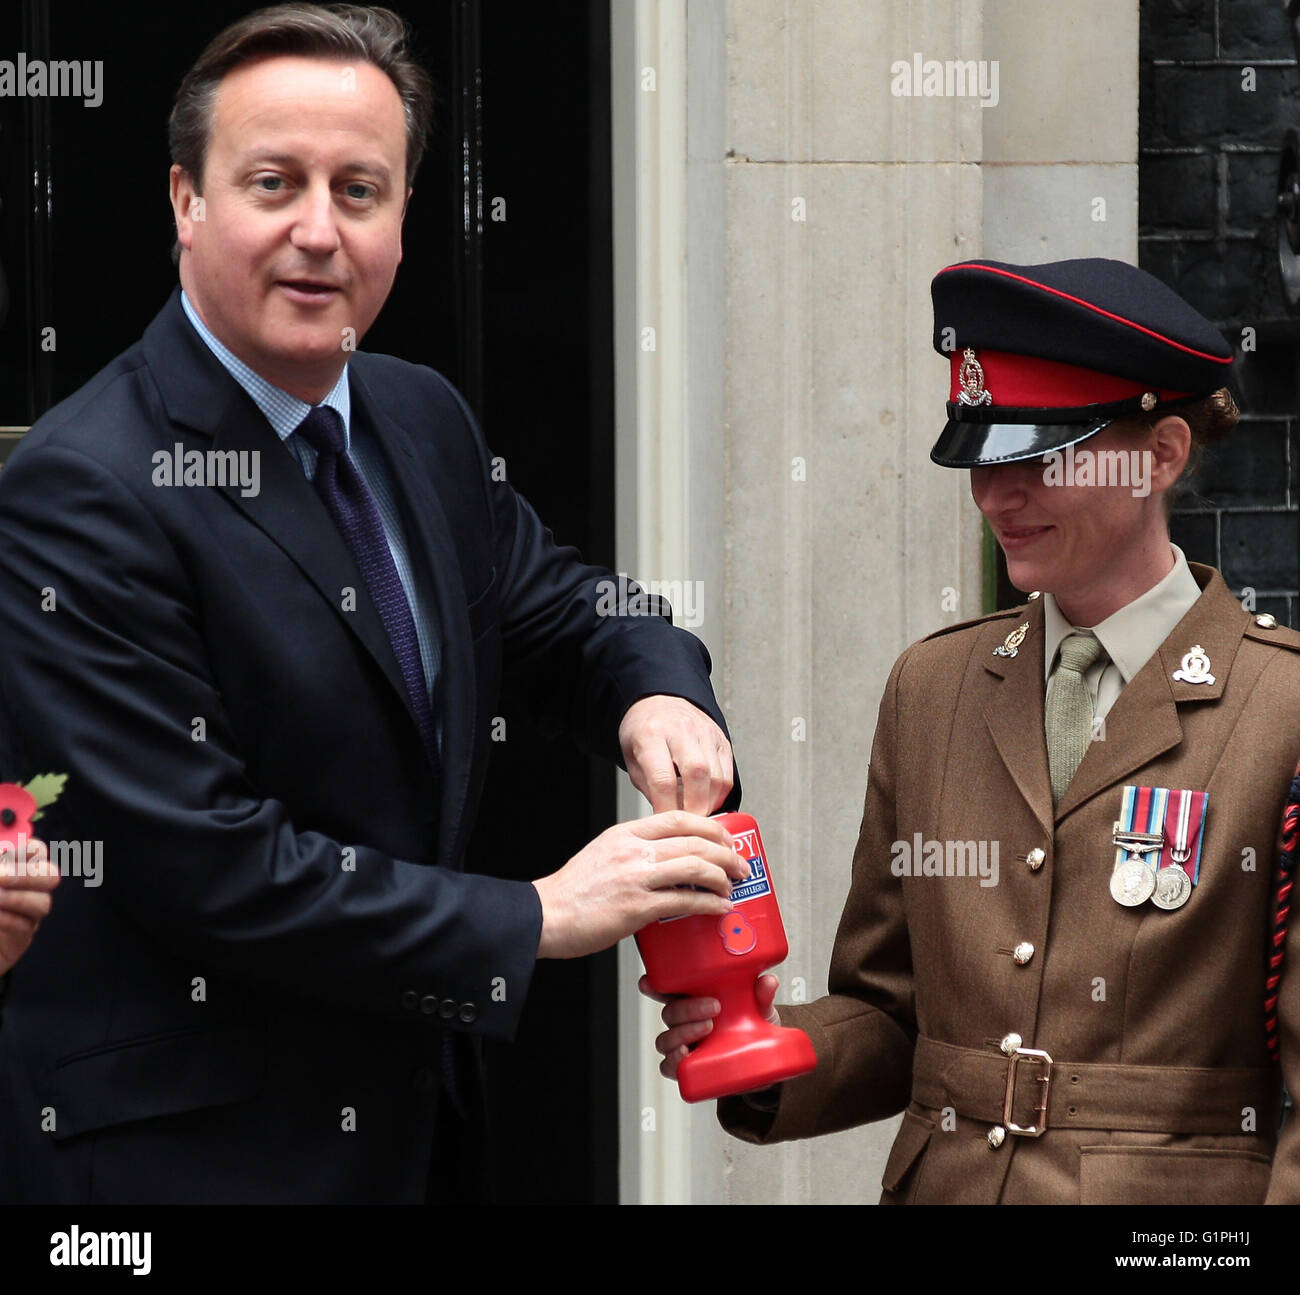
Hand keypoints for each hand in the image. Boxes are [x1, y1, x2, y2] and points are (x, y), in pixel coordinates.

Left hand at [0, 837, 56, 975]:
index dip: (28, 850)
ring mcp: (27, 916)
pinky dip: (8, 919)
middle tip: (1, 877)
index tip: (6, 853)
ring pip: (42, 903)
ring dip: (17, 899)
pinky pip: (25, 927)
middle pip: (50, 876)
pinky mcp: (19, 940)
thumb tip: (3, 856)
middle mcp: (28, 891)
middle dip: (28, 875)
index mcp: (16, 869)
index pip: (36, 851)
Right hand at [532, 811, 747, 958]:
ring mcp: (636, 877)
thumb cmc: (573, 891)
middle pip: (694, 842)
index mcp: (625, 833)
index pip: (677, 818)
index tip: (725, 839)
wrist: (546, 915)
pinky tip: (718, 908)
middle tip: (739, 866)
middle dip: (725, 854)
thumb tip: (668, 857)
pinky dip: (709, 904)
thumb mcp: (604, 853)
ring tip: (731, 887)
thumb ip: (634, 850)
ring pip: (695, 867)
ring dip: (722, 877)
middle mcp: (633, 850)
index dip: (709, 827)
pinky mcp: (637, 907)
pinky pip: (685, 900)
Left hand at [618, 695, 733, 813]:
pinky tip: (706, 799)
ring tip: (696, 813)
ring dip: (709, 803)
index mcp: (652, 734)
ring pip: (717, 777)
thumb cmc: (644, 731)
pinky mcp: (722, 740)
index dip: (666, 807)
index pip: (663, 779)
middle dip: (694, 808)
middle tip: (687, 823)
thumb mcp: (633, 758)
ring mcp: (705, 733)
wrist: (659, 701)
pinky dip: (719, 794)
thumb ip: (649, 787)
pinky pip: (727, 775)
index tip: (665, 822)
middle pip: (697, 775)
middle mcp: (681, 730)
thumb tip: (666, 817)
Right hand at [640, 972, 779, 1083]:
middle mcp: (685, 1021)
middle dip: (687, 1008)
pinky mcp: (688, 1069)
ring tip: (706, 1029)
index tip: (648, 981)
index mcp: (696, 1000)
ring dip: (682, 1032)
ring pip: (665, 1038)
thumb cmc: (754, 1029)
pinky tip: (685, 1056)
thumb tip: (767, 981)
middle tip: (713, 1008)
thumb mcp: (761, 1010)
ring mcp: (684, 1045)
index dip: (655, 985)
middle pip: (670, 1012)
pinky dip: (672, 1062)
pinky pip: (668, 1067)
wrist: (764, 1065)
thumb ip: (761, 995)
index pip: (669, 990)